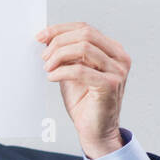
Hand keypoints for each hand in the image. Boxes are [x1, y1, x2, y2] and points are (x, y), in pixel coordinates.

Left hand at [37, 22, 130, 158]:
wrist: (95, 131)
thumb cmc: (85, 103)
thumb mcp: (72, 71)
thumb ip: (66, 55)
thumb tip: (47, 38)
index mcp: (112, 50)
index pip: (85, 28)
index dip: (60, 30)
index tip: (41, 36)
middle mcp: (119, 57)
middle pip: (85, 34)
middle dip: (59, 42)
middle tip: (44, 56)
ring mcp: (117, 70)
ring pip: (83, 48)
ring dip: (59, 56)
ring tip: (48, 67)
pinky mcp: (110, 84)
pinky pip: (81, 70)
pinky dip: (62, 72)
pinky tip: (52, 77)